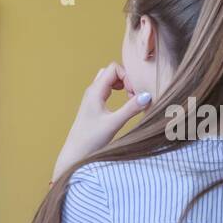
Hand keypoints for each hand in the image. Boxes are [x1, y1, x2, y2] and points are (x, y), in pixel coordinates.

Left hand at [51, 62, 151, 180]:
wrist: (75, 154)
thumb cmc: (91, 140)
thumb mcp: (113, 124)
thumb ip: (130, 109)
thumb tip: (147, 96)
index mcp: (95, 91)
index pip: (114, 68)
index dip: (127, 76)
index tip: (134, 93)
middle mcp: (93, 91)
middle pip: (111, 72)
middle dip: (126, 79)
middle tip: (133, 95)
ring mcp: (93, 98)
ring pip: (109, 81)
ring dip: (122, 85)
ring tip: (130, 99)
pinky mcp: (94, 106)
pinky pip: (107, 90)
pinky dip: (118, 92)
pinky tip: (123, 105)